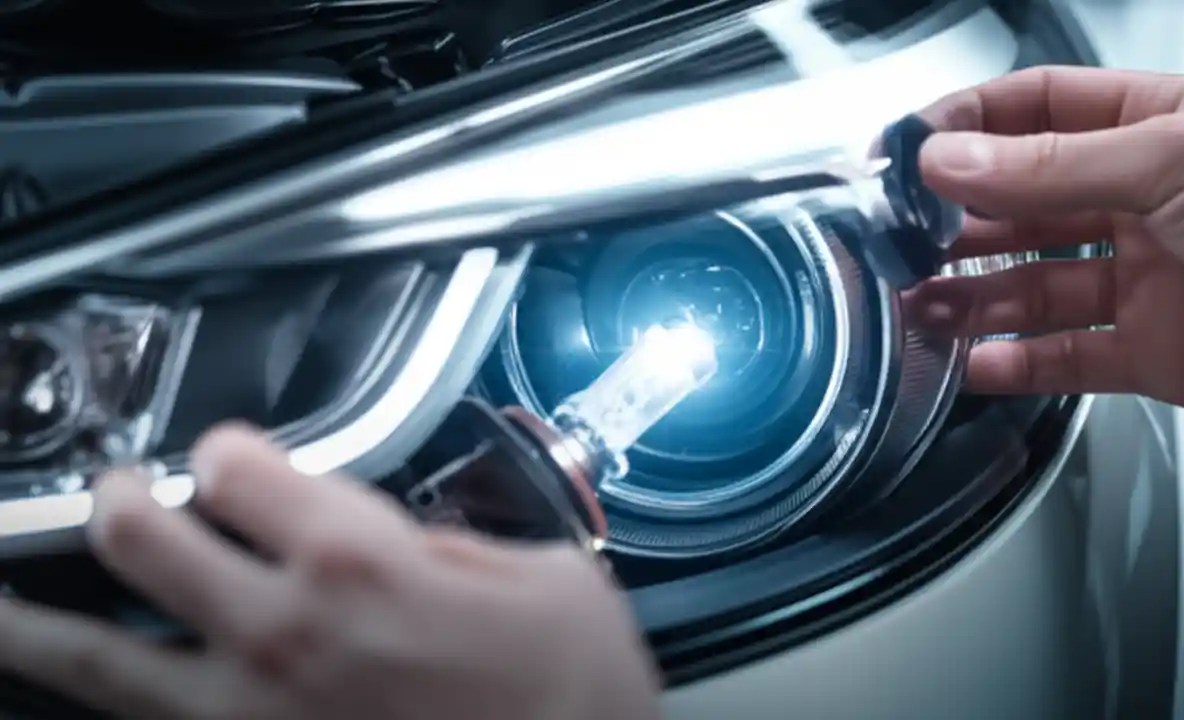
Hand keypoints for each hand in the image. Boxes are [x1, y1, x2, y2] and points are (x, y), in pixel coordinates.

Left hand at [0, 425, 661, 719]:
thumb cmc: (573, 700)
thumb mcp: (543, 577)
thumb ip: (448, 538)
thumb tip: (391, 533)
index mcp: (357, 563)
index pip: (233, 465)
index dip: (229, 447)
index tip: (238, 457)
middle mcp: (283, 634)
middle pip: (138, 537)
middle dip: (123, 500)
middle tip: (123, 495)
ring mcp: (254, 718)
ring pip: (98, 660)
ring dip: (37, 622)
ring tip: (5, 606)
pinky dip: (109, 708)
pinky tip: (90, 697)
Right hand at [908, 66, 1183, 428]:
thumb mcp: (1176, 159)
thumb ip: (1051, 166)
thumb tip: (949, 157)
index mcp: (1154, 126)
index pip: (1034, 112)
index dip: (965, 127)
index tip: (904, 152)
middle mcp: (1143, 199)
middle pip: (1020, 202)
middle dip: (955, 220)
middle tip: (899, 239)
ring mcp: (1145, 277)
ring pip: (1031, 284)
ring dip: (971, 296)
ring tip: (919, 305)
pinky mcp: (1152, 350)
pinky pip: (1065, 358)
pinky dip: (1015, 365)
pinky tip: (977, 363)